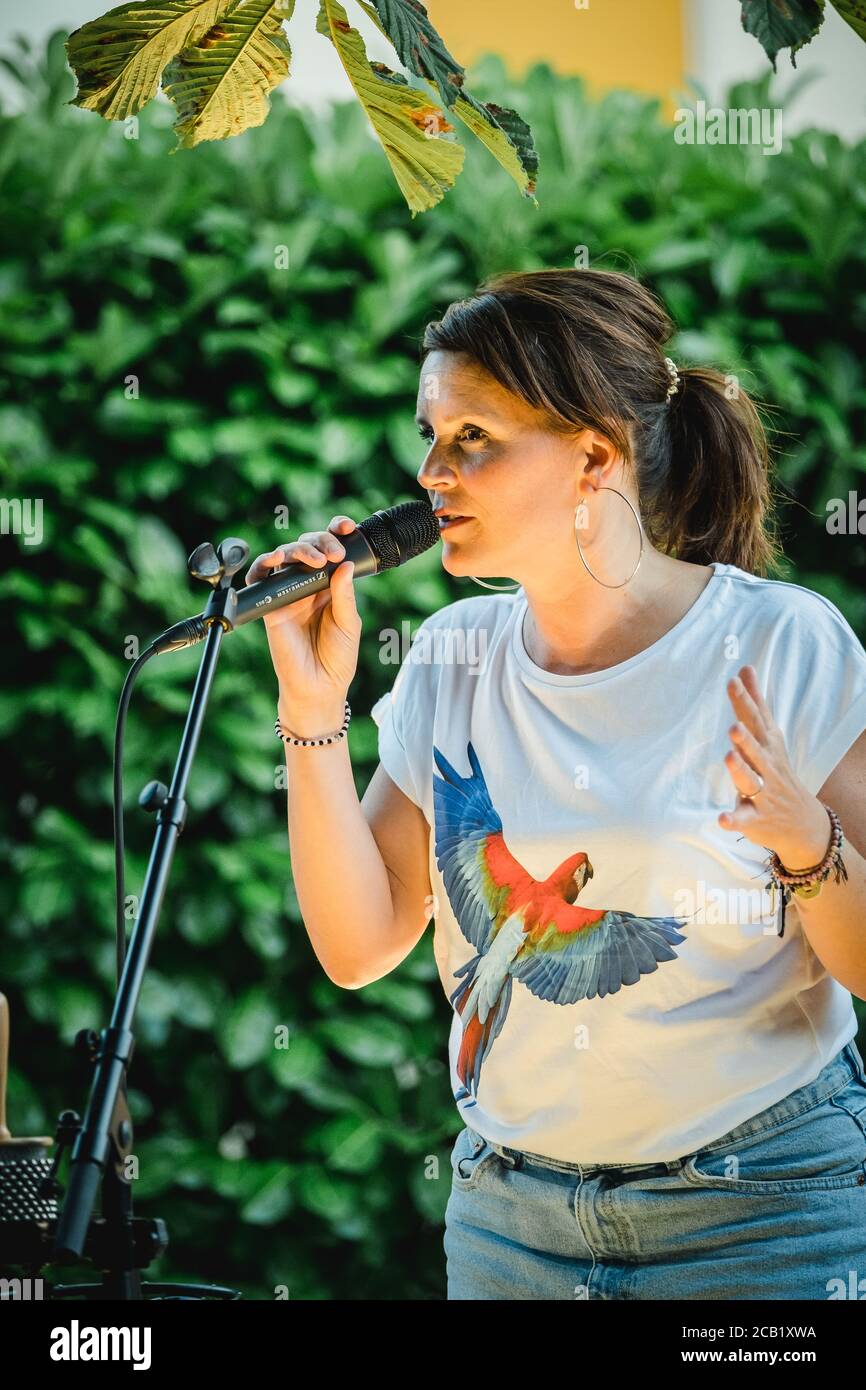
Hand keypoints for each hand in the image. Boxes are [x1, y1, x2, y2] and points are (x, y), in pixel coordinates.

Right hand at [244, 516, 361, 725]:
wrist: (319, 686)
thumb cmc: (338, 658)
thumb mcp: (349, 623)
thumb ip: (345, 595)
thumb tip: (344, 565)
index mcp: (331, 585)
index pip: (331, 550)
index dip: (335, 532)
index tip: (346, 527)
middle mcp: (308, 585)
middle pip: (308, 547)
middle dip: (320, 541)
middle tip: (332, 554)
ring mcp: (288, 593)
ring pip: (285, 556)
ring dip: (297, 549)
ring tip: (315, 559)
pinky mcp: (271, 605)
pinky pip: (261, 578)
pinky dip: (263, 564)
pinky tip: (276, 561)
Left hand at [717, 664, 830, 869]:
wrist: (802, 821)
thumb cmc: (777, 771)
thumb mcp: (769, 736)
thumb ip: (754, 704)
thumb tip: (745, 667)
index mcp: (767, 746)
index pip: (756, 721)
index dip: (745, 702)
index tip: (733, 681)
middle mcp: (766, 768)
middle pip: (756, 751)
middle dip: (746, 738)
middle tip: (734, 726)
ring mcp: (762, 794)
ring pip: (750, 782)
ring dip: (740, 770)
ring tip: (729, 757)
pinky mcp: (755, 819)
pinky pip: (743, 820)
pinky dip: (734, 819)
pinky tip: (722, 818)